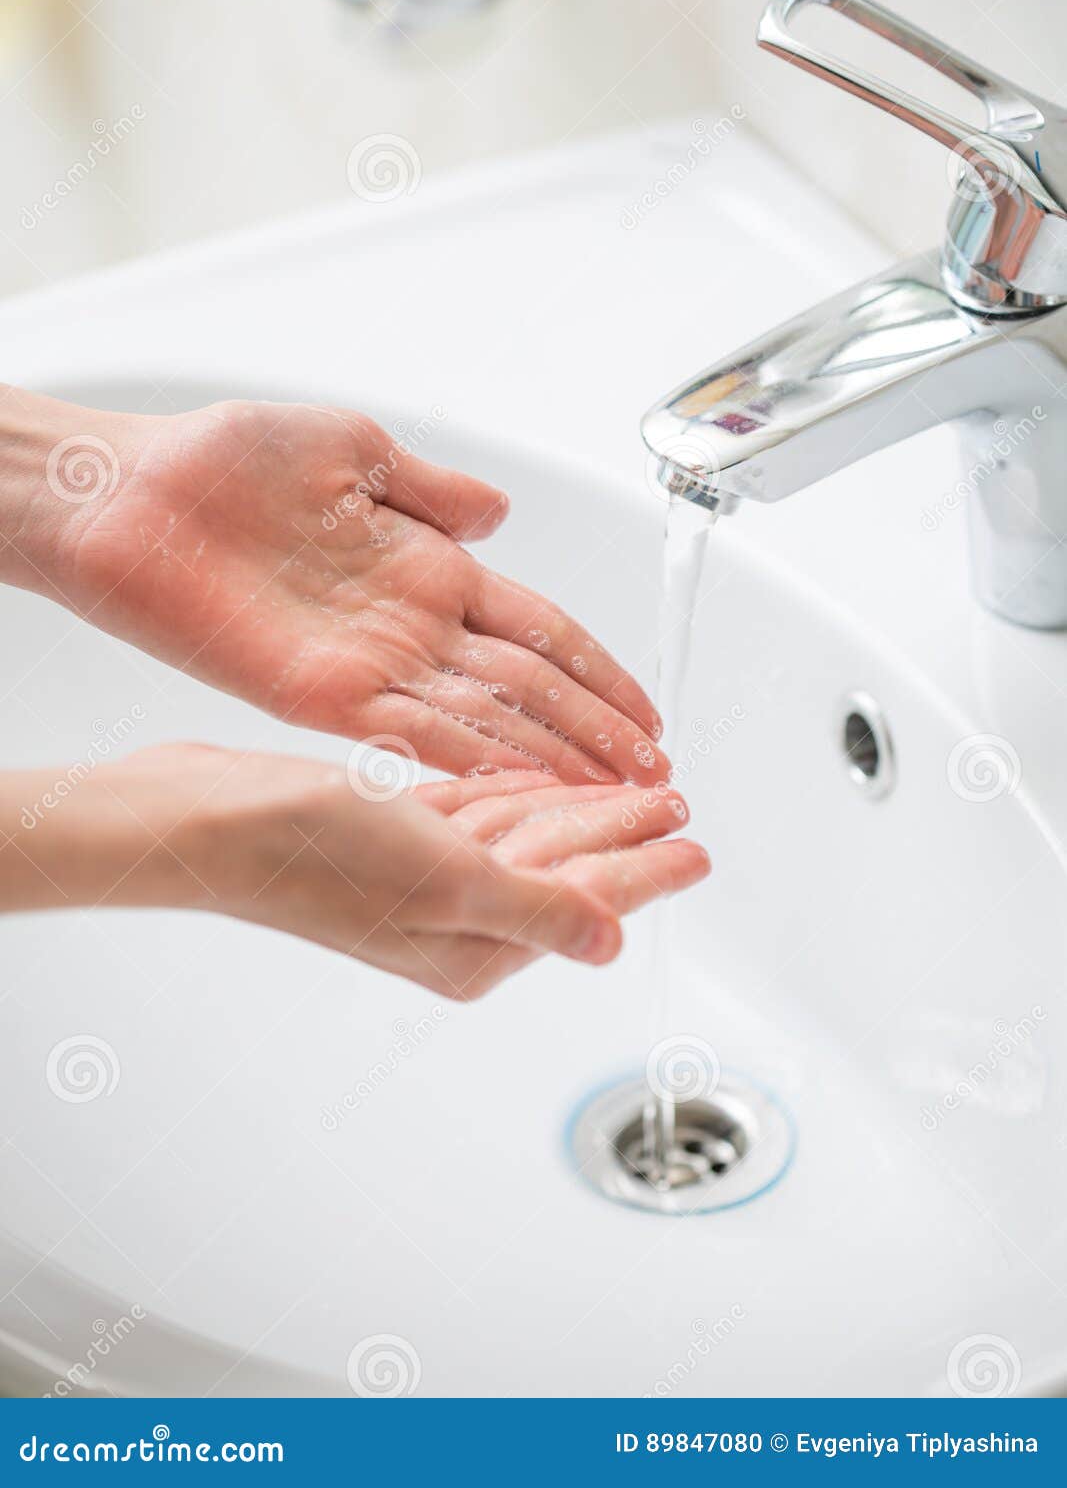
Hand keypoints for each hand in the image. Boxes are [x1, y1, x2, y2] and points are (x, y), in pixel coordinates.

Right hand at [0, 746, 708, 999]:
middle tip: (678, 807)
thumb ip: (537, 909)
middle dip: (624, 834)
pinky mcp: (386, 835)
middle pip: (563, 866)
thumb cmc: (312, 854)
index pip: (589, 899)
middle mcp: (453, 914)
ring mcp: (418, 876)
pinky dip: (509, 796)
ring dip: (575, 810)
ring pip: (521, 836)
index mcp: (476, 940)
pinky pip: (470, 814)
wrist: (207, 823)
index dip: (648, 869)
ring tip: (627, 789)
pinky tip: (534, 780)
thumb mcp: (446, 881)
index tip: (697, 848)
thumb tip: (612, 944)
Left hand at [19, 394, 668, 785]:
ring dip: (552, 758)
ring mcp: (371, 666)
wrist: (128, 494)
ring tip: (614, 793)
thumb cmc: (223, 460)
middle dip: (594, 730)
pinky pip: (415, 735)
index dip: (595, 670)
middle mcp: (409, 625)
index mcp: (424, 566)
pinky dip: (475, 762)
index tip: (645, 708)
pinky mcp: (323, 695)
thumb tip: (500, 513)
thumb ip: (432, 490)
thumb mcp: (354, 449)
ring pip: (485, 721)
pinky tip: (526, 785)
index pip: (536, 629)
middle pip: (526, 688)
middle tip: (655, 771)